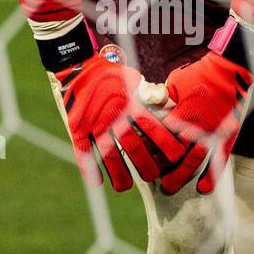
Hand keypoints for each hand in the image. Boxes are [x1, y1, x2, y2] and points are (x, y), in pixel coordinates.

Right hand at [56, 50, 185, 191]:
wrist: (79, 66)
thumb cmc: (111, 75)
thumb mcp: (134, 80)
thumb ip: (150, 95)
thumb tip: (168, 104)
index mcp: (130, 105)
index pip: (153, 129)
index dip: (166, 145)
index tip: (175, 157)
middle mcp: (114, 117)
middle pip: (133, 148)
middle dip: (145, 166)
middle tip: (151, 176)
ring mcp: (94, 125)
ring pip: (110, 156)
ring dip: (119, 175)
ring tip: (125, 187)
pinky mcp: (78, 129)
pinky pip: (84, 153)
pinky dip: (90, 170)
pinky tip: (97, 182)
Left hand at [158, 51, 253, 194]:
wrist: (228, 69)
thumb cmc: (198, 74)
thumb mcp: (173, 84)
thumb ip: (162, 102)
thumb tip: (148, 111)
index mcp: (181, 114)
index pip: (162, 138)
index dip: (150, 149)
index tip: (141, 155)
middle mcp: (197, 127)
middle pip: (177, 155)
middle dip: (164, 169)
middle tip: (154, 181)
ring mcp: (214, 132)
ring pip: (195, 160)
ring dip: (183, 176)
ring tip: (171, 186)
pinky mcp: (227, 134)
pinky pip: (220, 158)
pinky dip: (212, 175)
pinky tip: (204, 188)